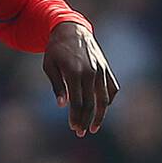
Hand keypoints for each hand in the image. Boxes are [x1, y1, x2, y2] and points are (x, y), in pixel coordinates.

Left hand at [43, 21, 118, 136]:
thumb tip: (62, 105)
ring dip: (100, 115)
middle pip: (91, 104)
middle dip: (86, 121)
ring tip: (94, 127)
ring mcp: (101, 70)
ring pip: (104, 99)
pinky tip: (103, 109)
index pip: (77, 103)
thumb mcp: (49, 66)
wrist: (72, 29)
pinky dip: (109, 100)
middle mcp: (90, 72)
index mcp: (74, 73)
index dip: (76, 118)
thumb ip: (56, 86)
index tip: (74, 128)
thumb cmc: (56, 49)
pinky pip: (112, 88)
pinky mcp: (106, 68)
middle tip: (80, 133)